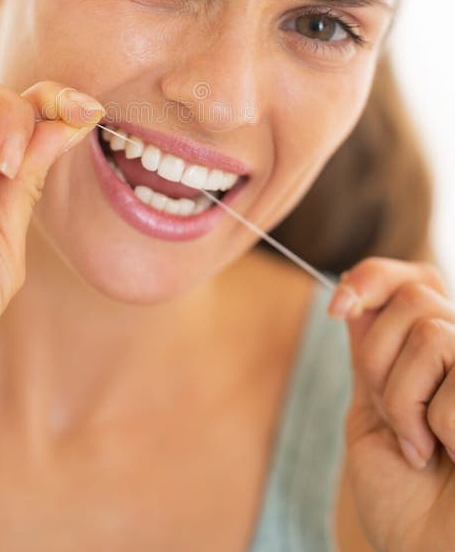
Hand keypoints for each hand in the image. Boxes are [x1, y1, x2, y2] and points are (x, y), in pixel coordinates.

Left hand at [327, 257, 454, 551]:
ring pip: (428, 330)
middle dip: (378, 357)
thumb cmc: (405, 505)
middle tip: (391, 416)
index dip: (375, 277)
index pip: (416, 279)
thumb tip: (353, 292)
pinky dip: (430, 420)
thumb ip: (370, 354)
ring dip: (401, 396)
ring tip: (418, 444)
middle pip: (415, 297)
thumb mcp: (373, 416)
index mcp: (439, 357)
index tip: (338, 307)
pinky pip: (450, 371)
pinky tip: (448, 456)